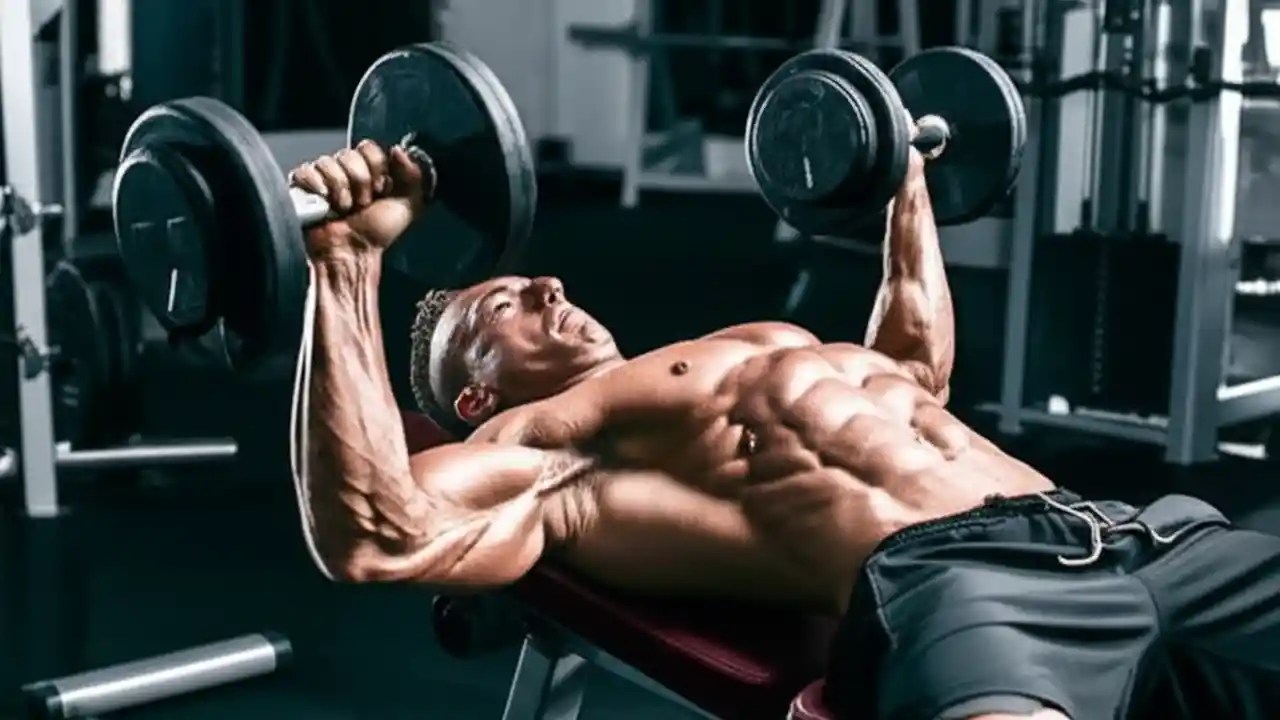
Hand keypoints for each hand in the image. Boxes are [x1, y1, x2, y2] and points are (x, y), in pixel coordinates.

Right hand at [289, 140, 431, 256]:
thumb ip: (414, 174)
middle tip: (362, 203)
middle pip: (349, 154)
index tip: (380, 190)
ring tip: (345, 209)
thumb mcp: (409, 204)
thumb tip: (398, 150)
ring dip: (341, 189)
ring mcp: (324, 178)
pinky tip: (326, 202)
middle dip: (360, 182)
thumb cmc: (378, 233)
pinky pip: (305, 171)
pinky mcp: (303, 187)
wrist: (353, 253)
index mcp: (370, 170)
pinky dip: (317, 186)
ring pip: (328, 162)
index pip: (369, 147)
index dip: (376, 167)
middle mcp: (346, 171)